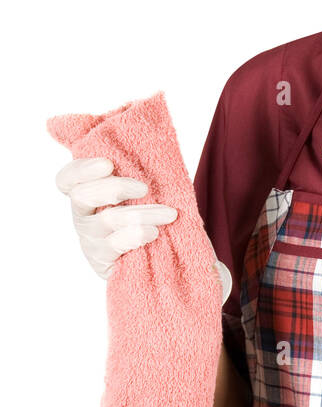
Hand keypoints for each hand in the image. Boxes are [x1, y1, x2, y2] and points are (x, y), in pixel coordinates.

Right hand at [55, 155, 231, 303]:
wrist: (156, 257)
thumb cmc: (145, 215)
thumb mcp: (137, 191)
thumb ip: (134, 171)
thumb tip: (150, 145)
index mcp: (85, 193)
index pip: (67, 179)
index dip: (81, 170)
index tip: (107, 164)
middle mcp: (82, 216)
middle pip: (82, 196)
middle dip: (115, 188)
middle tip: (145, 188)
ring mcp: (90, 240)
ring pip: (108, 220)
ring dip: (142, 213)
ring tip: (169, 213)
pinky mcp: (102, 261)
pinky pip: (114, 245)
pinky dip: (135, 235)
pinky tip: (154, 232)